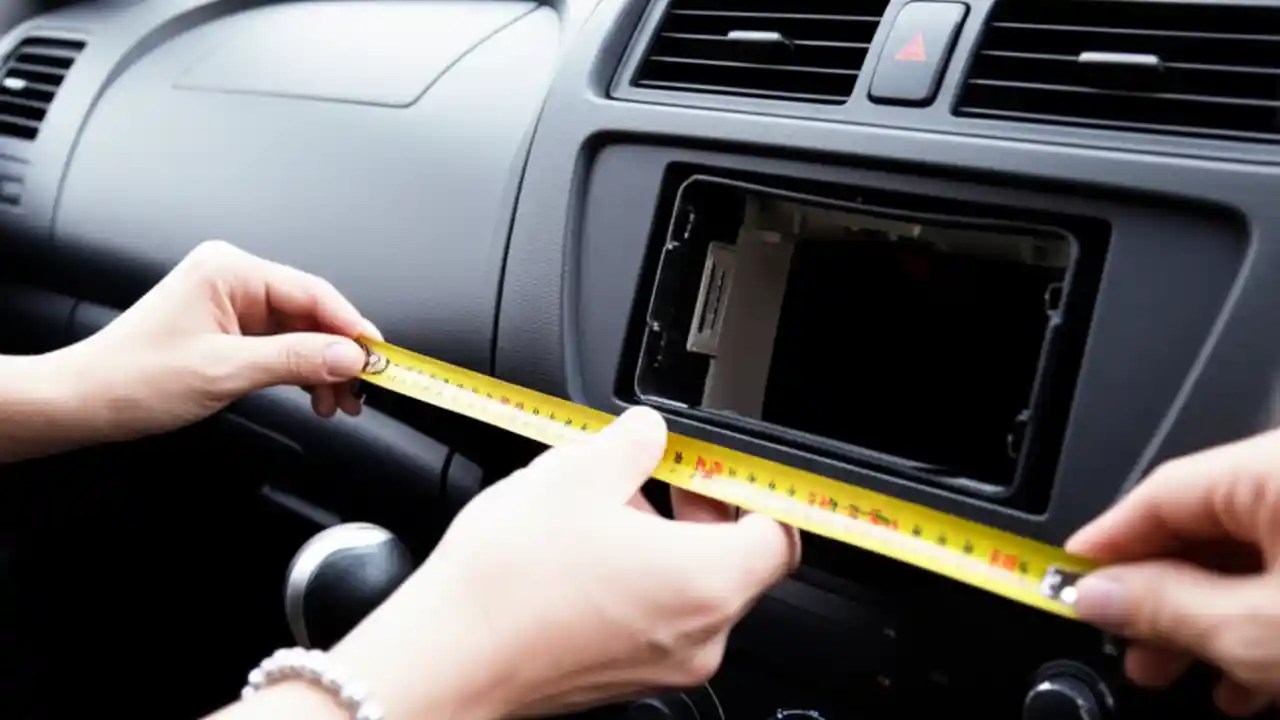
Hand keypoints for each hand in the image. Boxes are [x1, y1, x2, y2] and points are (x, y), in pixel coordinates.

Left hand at [54, 240, 377, 447]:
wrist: (83, 402)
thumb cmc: (132, 379)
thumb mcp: (224, 371)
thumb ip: (294, 360)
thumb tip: (349, 356)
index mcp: (229, 270)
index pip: (312, 293)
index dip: (352, 327)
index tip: (379, 358)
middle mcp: (233, 279)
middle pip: (311, 314)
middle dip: (339, 355)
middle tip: (362, 390)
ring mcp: (232, 304)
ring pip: (301, 333)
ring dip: (323, 369)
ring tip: (339, 403)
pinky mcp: (230, 330)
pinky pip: (282, 345)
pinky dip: (302, 372)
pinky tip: (315, 396)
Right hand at [328, 407, 800, 718]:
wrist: (446, 659)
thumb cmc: (508, 582)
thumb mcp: (575, 473)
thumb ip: (633, 442)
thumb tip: (649, 432)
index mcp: (706, 581)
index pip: (779, 535)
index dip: (753, 491)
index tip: (718, 467)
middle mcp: (699, 635)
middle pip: (736, 561)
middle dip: (699, 509)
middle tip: (655, 475)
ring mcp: (663, 665)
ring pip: (691, 589)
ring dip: (663, 542)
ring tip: (601, 510)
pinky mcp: (626, 677)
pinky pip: (656, 618)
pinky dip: (638, 580)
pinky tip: (583, 552)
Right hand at [1066, 428, 1279, 716]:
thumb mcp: (1260, 631)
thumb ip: (1165, 606)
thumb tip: (1098, 592)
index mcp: (1277, 467)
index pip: (1162, 493)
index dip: (1107, 543)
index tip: (1071, 580)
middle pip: (1205, 526)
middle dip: (1162, 597)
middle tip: (1129, 647)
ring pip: (1253, 556)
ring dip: (1211, 619)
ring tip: (1186, 676)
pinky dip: (1265, 618)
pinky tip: (1250, 677)